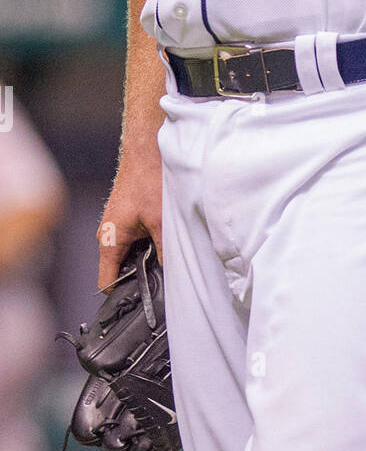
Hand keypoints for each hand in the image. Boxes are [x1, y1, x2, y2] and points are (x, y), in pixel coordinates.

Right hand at [97, 146, 162, 290]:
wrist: (148, 149)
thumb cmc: (149, 178)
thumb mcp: (162, 220)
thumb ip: (164, 251)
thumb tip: (172, 272)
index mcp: (109, 240)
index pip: (107, 282)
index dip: (124, 294)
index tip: (142, 301)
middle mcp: (109, 235)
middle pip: (121, 269)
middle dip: (142, 275)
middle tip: (165, 277)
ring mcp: (118, 226)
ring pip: (132, 254)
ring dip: (149, 256)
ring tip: (169, 253)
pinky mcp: (128, 217)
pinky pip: (137, 240)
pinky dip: (151, 242)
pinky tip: (167, 236)